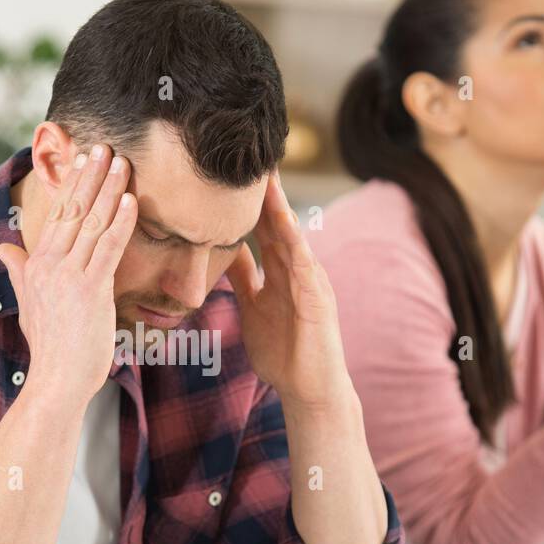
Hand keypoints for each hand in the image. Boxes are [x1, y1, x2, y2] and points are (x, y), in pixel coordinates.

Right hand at [0, 144, 137, 407]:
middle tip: (105, 147)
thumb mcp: (28, 302)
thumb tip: (3, 247)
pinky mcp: (90, 291)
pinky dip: (121, 223)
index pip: (57, 215)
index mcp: (36, 265)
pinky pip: (108, 249)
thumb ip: (18, 270)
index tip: (85, 159)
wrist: (56, 381)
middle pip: (73, 210)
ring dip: (110, 191)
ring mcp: (69, 276)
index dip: (73, 185)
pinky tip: (132, 201)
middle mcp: (49, 265)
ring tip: (123, 164)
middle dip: (90, 176)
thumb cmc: (49, 347)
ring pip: (92, 224)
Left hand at [225, 169, 352, 411]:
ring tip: (265, 174)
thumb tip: (225, 252)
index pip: (260, 226)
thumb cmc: (282, 354)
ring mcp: (310, 281)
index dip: (246, 200)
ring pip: (291, 235)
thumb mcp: (253, 308)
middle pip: (276, 221)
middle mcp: (297, 269)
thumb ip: (242, 279)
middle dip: (262, 189)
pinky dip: (294, 241)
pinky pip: (304, 264)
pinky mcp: (318, 298)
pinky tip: (283, 221)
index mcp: (279, 271)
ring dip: (278, 205)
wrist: (309, 391)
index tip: (229, 170)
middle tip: (247, 152)